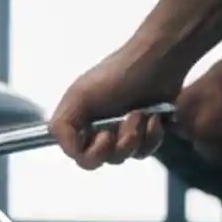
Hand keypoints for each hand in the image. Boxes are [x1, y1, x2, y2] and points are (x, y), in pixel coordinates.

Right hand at [49, 40, 183, 169]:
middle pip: (101, 160)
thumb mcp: (80, 96)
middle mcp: (95, 129)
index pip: (77, 155)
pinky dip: (152, 136)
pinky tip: (155, 117)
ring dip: (136, 136)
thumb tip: (70, 151)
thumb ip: (62, 127)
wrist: (159, 62)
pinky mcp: (143, 134)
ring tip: (141, 113)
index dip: (92, 152)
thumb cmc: (118, 74)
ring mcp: (120, 133)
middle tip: (130, 118)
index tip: (105, 133)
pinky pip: (144, 151)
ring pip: (124, 157)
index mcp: (77, 122)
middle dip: (119, 143)